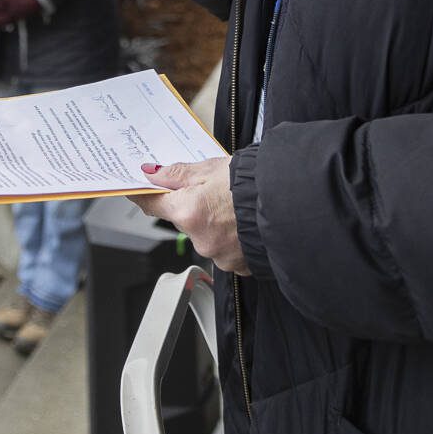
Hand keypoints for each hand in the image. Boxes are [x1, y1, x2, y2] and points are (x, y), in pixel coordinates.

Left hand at [129, 157, 248, 275]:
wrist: (293, 204)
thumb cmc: (256, 183)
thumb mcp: (212, 168)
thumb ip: (178, 173)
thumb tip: (151, 173)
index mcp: (188, 211)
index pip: (152, 204)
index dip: (145, 194)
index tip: (139, 188)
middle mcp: (200, 238)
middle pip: (183, 219)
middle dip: (191, 205)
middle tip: (211, 189)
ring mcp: (219, 255)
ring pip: (205, 235)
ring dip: (214, 222)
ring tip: (236, 206)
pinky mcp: (238, 265)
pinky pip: (226, 250)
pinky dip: (231, 238)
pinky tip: (245, 223)